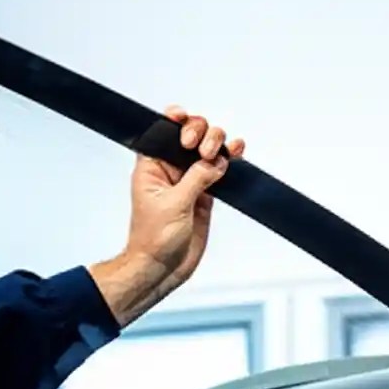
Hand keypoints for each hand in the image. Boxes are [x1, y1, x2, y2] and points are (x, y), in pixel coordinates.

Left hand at [124, 105, 244, 290]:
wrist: (162, 267)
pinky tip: (236, 155)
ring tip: (220, 155)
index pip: (163, 131)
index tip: (187, 123)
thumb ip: (196, 179)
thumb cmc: (153, 240)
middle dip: (202, 134)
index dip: (177, 121)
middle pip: (191, 135)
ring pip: (208, 150)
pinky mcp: (205, 194)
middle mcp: (171, 169)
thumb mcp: (173, 204)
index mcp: (152, 166)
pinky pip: (220, 171)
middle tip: (204, 151)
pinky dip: (230, 161)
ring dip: (218, 144)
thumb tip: (215, 162)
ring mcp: (190, 180)